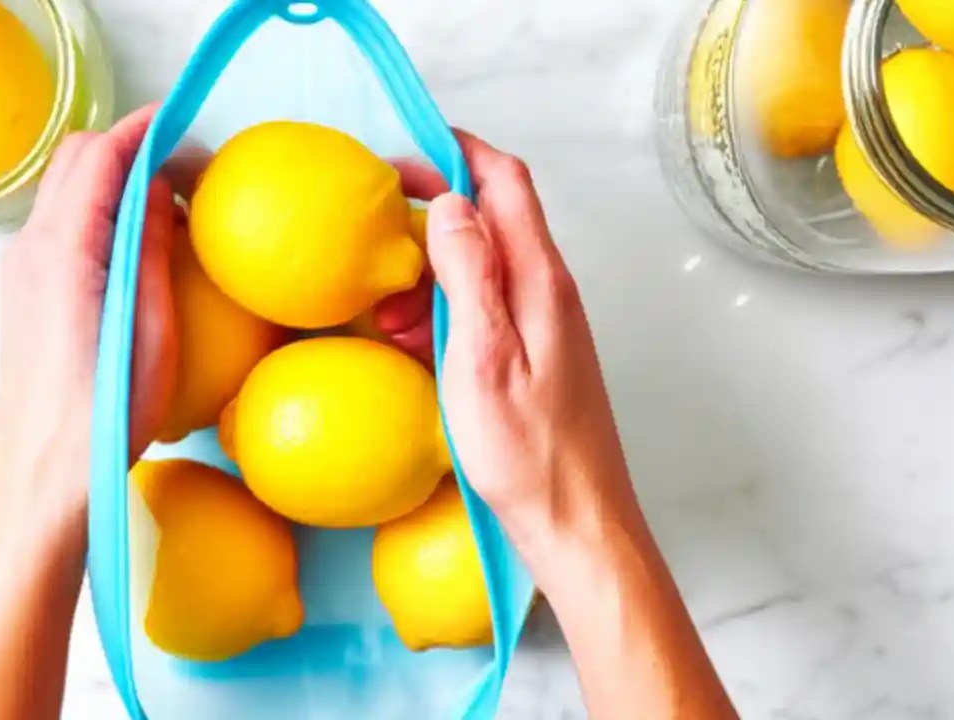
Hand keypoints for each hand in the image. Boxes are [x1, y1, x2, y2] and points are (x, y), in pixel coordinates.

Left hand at [0, 104, 184, 521]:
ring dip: (112, 180)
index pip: (99, 157)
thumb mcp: (151, 331)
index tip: (188, 121)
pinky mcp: (25, 297)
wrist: (44, 485)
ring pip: (64, 191)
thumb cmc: (106, 418)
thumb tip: (157, 190)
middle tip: (187, 166)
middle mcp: (29, 250)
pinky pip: (61, 227)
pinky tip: (140, 247)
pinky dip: (98, 214)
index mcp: (62, 252)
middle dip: (127, 146)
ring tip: (172, 204)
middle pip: (72, 160)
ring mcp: (20, 273)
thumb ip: (151, 250)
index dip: (144, 129)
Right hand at [378, 134, 734, 719]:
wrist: (579, 524)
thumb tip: (449, 203)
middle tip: (374, 241)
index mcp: (540, 280)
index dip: (453, 153)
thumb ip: (469, 274)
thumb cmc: (530, 455)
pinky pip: (485, 311)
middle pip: (490, 219)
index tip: (398, 158)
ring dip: (430, 275)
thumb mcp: (482, 358)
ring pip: (482, 268)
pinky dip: (444, 314)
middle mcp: (549, 291)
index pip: (503, 181)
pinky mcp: (535, 355)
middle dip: (429, 218)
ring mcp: (545, 324)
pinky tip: (413, 343)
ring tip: (385, 311)